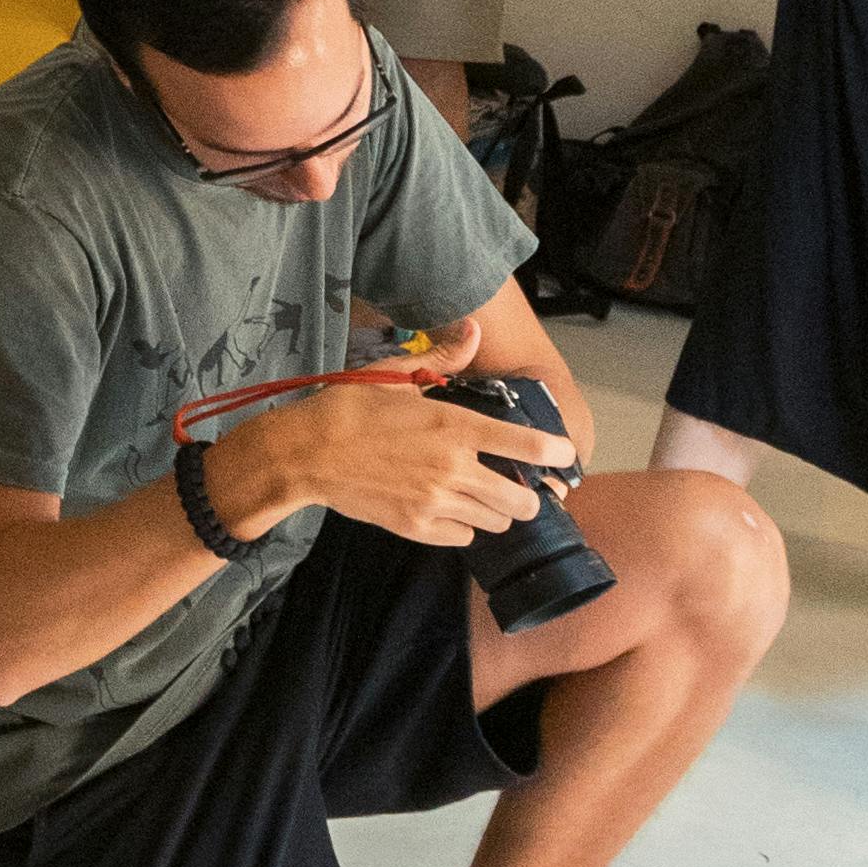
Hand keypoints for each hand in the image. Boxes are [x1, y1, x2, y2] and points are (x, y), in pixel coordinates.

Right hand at [231, 370, 579, 557]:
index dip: (554, 451)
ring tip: (482, 497)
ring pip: (495, 521)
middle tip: (518, 487)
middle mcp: (454, 469)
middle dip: (526, 495)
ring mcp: (436, 503)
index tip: (563, 453)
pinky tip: (450, 510)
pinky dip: (464, 526)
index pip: (525, 445)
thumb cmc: (347, 408)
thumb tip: (474, 329)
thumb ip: (443, 357)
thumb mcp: (394, 374)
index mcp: (454, 426)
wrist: (304, 454)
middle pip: (520, 500)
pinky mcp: (417, 528)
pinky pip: (463, 537)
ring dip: (496, 511)